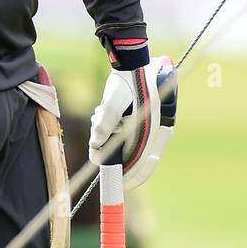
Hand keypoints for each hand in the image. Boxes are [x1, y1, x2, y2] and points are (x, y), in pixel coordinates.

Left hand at [88, 55, 176, 188]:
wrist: (132, 62)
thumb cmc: (127, 81)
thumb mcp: (112, 102)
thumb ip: (104, 125)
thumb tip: (95, 146)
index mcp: (150, 131)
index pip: (142, 163)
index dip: (130, 177)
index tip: (117, 184)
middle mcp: (151, 132)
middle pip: (132, 157)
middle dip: (111, 154)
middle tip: (96, 150)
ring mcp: (145, 127)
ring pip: (123, 144)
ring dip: (107, 136)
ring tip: (100, 114)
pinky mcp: (138, 120)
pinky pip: (121, 134)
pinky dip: (109, 128)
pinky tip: (102, 112)